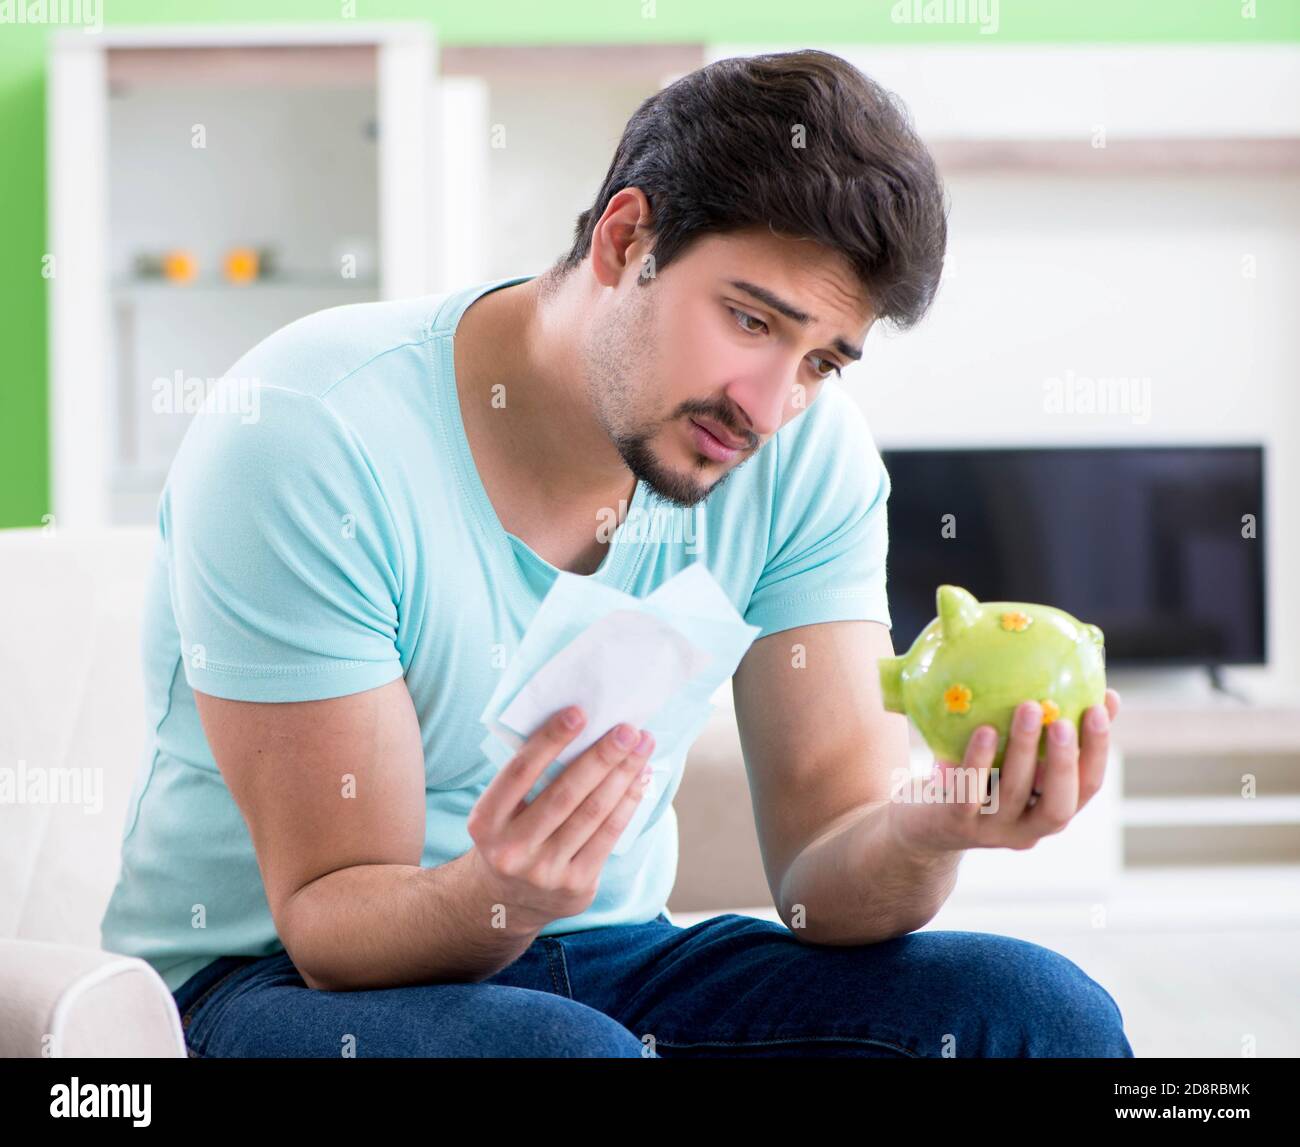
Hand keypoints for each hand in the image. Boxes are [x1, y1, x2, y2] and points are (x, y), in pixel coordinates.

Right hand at [465, 705, 655, 934]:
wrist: (504, 903)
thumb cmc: (508, 837)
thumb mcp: (499, 812)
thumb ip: (526, 779)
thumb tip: (578, 729)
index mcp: (485, 822)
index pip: (520, 772)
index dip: (549, 740)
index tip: (578, 713)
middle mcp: (512, 849)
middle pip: (565, 794)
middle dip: (601, 757)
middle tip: (627, 729)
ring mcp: (544, 872)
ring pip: (592, 814)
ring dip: (623, 775)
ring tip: (642, 747)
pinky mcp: (574, 886)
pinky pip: (608, 836)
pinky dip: (627, 803)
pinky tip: (639, 779)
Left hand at [889, 688, 1121, 855]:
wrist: (920, 823)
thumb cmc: (978, 781)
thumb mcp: (1012, 763)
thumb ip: (1043, 736)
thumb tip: (1088, 686)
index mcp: (1049, 810)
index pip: (1087, 787)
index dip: (1098, 749)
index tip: (1100, 706)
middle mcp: (1027, 829)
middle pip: (1058, 805)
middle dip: (1065, 761)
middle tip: (1062, 719)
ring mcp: (990, 830)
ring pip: (1012, 793)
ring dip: (1024, 749)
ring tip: (1027, 707)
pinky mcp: (954, 822)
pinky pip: (969, 793)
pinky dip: (979, 761)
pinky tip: (985, 731)